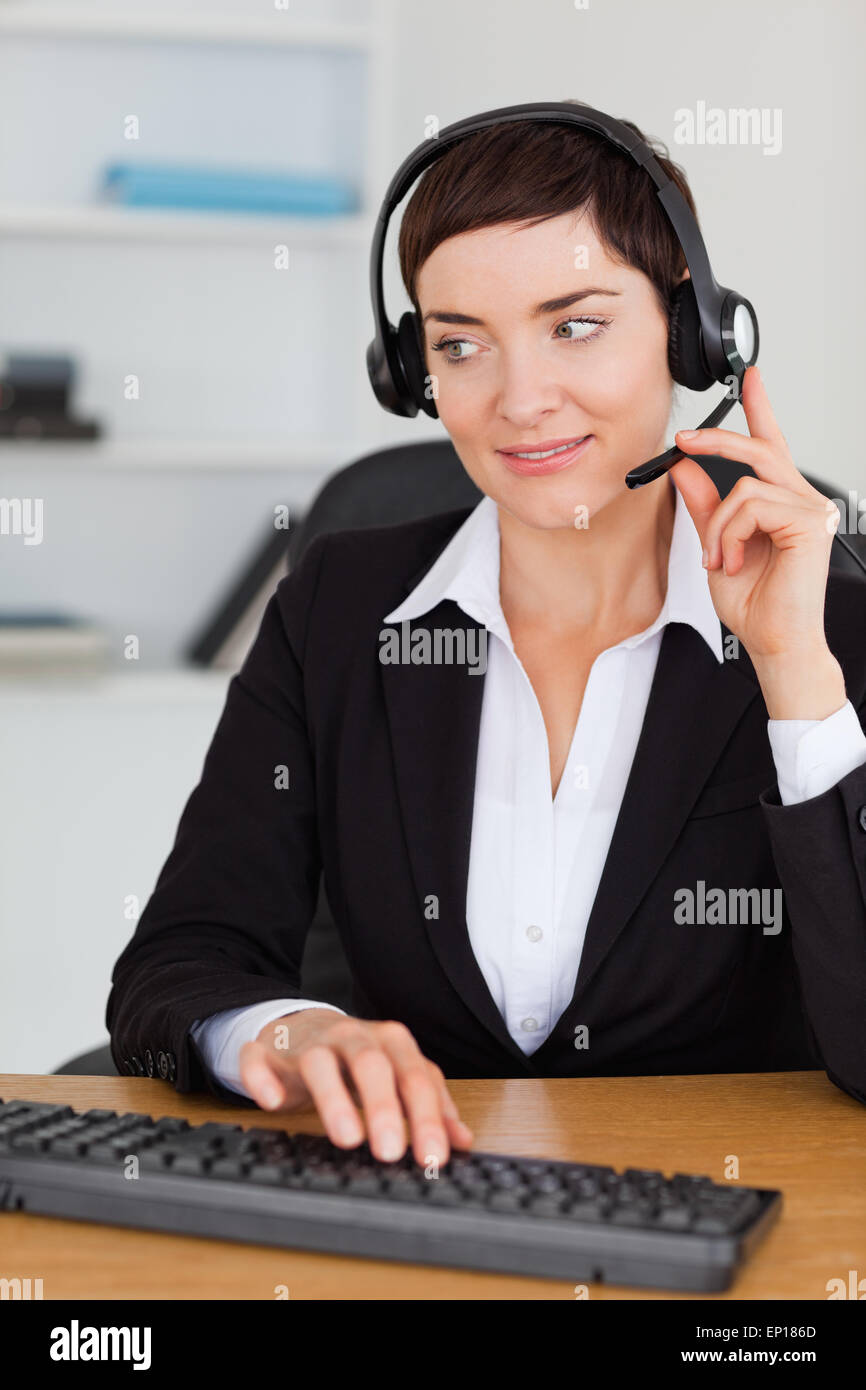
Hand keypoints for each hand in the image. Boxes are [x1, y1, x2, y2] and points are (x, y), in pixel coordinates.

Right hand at [238, 1008, 472, 1165]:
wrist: (300, 1026)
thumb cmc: (355, 1059)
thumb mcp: (397, 1073)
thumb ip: (429, 1103)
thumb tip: (462, 1141)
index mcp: (389, 1042)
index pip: (415, 1076)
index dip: (426, 1116)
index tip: (434, 1157)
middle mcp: (350, 1036)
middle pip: (371, 1064)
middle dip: (383, 1107)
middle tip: (391, 1152)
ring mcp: (307, 1043)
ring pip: (319, 1062)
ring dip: (332, 1098)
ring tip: (346, 1137)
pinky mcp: (266, 1052)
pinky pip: (258, 1059)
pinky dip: (262, 1079)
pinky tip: (272, 1103)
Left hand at [669, 365, 846, 717]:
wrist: (773, 641)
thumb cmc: (755, 603)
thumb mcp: (716, 544)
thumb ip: (704, 504)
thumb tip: (684, 467)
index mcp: (783, 503)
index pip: (771, 446)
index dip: (760, 409)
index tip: (749, 378)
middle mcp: (803, 500)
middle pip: (758, 449)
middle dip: (716, 441)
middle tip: (683, 442)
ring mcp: (811, 509)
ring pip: (746, 485)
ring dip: (718, 525)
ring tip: (719, 559)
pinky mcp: (810, 522)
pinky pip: (751, 505)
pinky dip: (730, 535)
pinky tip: (734, 562)